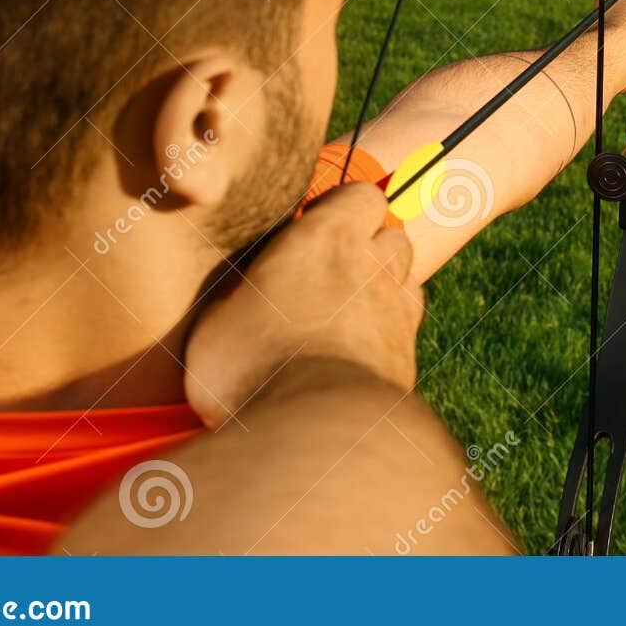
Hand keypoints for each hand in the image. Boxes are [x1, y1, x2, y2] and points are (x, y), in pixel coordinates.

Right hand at [184, 183, 422, 428]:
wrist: (315, 431)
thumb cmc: (250, 367)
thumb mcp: (216, 326)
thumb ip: (235, 302)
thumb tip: (233, 306)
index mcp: (325, 239)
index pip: (362, 194)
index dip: (345, 207)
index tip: (316, 228)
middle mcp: (372, 266)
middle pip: (392, 235)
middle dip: (371, 246)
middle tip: (332, 272)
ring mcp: (398, 311)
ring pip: (408, 276)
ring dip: (387, 284)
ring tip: (350, 308)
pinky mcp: (408, 356)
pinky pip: (408, 327)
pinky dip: (391, 329)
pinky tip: (361, 349)